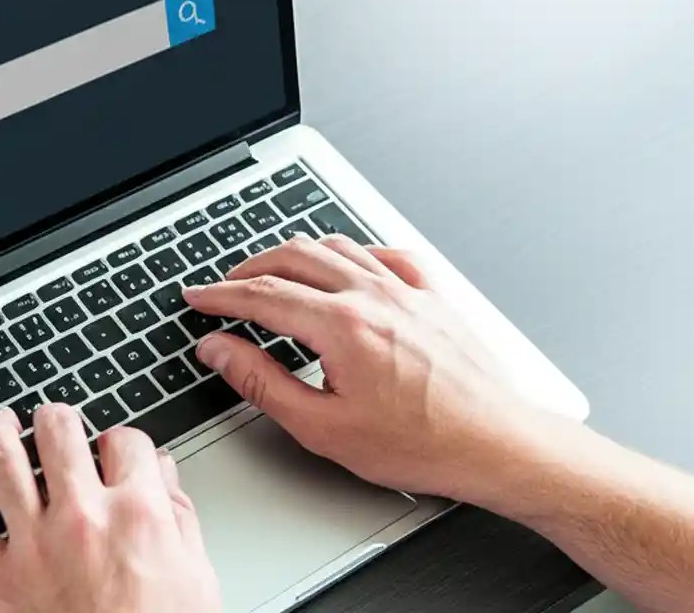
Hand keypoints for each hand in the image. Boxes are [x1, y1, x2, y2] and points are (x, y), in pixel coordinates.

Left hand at [0, 405, 222, 612]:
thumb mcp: (196, 579)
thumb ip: (181, 518)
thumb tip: (165, 476)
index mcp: (137, 514)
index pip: (126, 441)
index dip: (122, 441)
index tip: (117, 451)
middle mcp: (81, 516)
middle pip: (59, 431)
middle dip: (58, 418)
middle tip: (55, 422)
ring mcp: (33, 542)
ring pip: (3, 458)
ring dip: (0, 429)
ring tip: (2, 422)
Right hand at [182, 234, 537, 500]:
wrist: (495, 445)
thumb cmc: (421, 444)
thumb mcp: (323, 428)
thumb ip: (262, 382)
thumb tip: (221, 350)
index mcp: (343, 327)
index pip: (263, 294)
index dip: (221, 295)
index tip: (198, 298)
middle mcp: (374, 296)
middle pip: (295, 256)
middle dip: (250, 267)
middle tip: (226, 286)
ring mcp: (407, 291)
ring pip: (337, 247)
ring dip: (296, 254)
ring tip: (274, 272)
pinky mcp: (433, 297)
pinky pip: (386, 255)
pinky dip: (354, 255)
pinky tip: (346, 268)